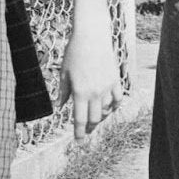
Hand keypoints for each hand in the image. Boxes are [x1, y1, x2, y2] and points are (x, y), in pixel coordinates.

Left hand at [59, 19, 122, 138]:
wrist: (92, 37)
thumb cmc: (74, 52)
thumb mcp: (64, 72)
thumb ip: (63, 91)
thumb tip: (60, 106)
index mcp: (80, 91)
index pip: (80, 118)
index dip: (79, 132)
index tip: (78, 141)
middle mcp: (95, 92)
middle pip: (94, 118)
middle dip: (90, 128)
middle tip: (86, 132)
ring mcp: (107, 87)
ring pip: (106, 111)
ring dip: (101, 118)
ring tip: (95, 120)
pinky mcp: (116, 80)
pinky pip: (117, 99)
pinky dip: (113, 107)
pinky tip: (108, 109)